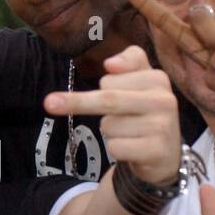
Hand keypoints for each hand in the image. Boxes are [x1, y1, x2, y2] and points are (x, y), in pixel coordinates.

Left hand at [43, 45, 179, 184]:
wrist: (164, 154)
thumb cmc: (143, 112)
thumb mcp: (141, 81)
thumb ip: (131, 60)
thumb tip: (111, 63)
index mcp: (158, 79)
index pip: (112, 78)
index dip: (103, 84)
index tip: (103, 84)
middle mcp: (164, 100)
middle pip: (108, 99)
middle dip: (77, 102)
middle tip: (49, 103)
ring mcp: (162, 127)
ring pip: (109, 126)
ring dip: (110, 131)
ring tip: (129, 133)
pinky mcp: (156, 151)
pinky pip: (116, 147)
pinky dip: (116, 149)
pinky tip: (132, 149)